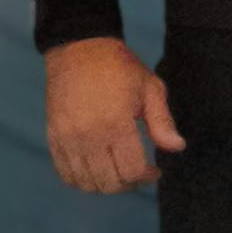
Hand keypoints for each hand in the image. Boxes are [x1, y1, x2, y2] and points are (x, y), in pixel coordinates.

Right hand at [46, 38, 185, 194]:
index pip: (132, 171)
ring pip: (87, 183)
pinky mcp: (54, 137)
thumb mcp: (150, 87)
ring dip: (106, 184)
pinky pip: (66, 174)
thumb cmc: (119, 67)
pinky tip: (96, 169)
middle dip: (128, 183)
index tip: (155, 169)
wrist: (78, 49)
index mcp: (116, 123)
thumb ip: (163, 121)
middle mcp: (89, 135)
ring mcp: (68, 138)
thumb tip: (177, 148)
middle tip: (137, 171)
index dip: (148, 176)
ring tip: (117, 170)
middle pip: (110, 183)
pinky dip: (82, 179)